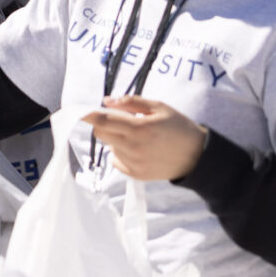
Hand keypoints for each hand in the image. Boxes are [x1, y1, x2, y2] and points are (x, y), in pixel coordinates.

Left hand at [82, 95, 206, 180]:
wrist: (198, 158)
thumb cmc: (178, 127)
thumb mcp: (159, 107)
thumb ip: (131, 102)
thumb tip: (106, 101)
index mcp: (139, 128)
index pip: (102, 120)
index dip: (87, 114)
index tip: (77, 110)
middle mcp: (133, 147)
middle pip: (100, 133)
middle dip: (104, 124)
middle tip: (122, 120)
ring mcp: (133, 163)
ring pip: (109, 146)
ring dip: (115, 138)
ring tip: (137, 136)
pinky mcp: (136, 175)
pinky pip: (116, 160)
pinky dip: (121, 152)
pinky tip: (139, 149)